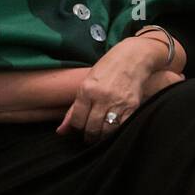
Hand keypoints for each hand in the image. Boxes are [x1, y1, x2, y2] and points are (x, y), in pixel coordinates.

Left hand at [57, 36, 180, 143]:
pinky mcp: (132, 106)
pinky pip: (122, 127)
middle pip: (91, 128)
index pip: (77, 120)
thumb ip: (74, 108)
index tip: (80, 128)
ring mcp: (118, 102)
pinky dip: (116, 132)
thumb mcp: (86, 83)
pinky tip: (114, 129)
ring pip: (107, 131)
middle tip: (90, 135)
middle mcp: (101, 97)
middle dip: (89, 136)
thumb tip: (61, 132)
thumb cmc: (107, 69)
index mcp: (87, 90)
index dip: (77, 128)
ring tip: (101, 134)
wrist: (133, 57)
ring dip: (102, 137)